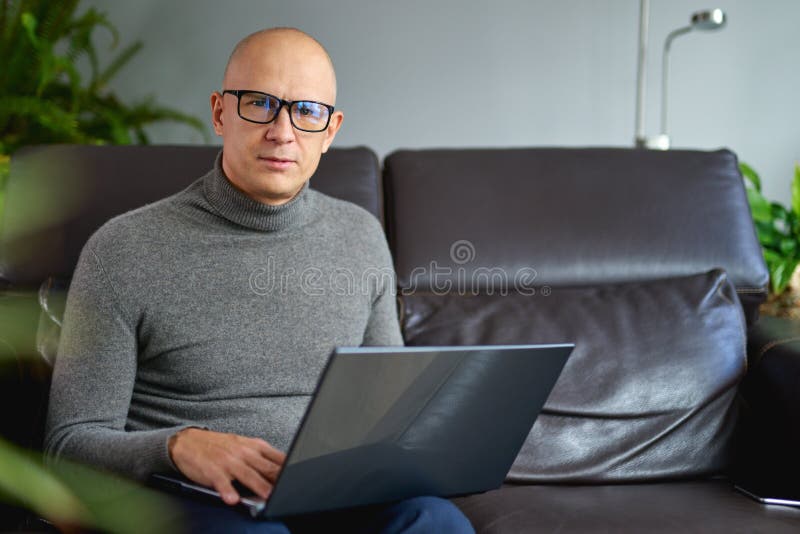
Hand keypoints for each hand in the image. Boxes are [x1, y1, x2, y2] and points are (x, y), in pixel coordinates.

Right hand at [168, 428, 285, 504]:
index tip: (298, 477)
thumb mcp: (244, 445)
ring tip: (267, 496)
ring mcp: (228, 460)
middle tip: (288, 490)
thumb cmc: (220, 445)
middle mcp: (243, 452)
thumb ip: (263, 457)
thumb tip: (283, 470)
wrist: (188, 440)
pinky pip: (221, 481)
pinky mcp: (212, 469)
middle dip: (277, 479)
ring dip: (258, 485)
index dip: (288, 469)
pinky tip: (232, 498)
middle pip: (265, 467)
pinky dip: (227, 490)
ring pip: (247, 474)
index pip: (277, 458)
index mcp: (254, 446)